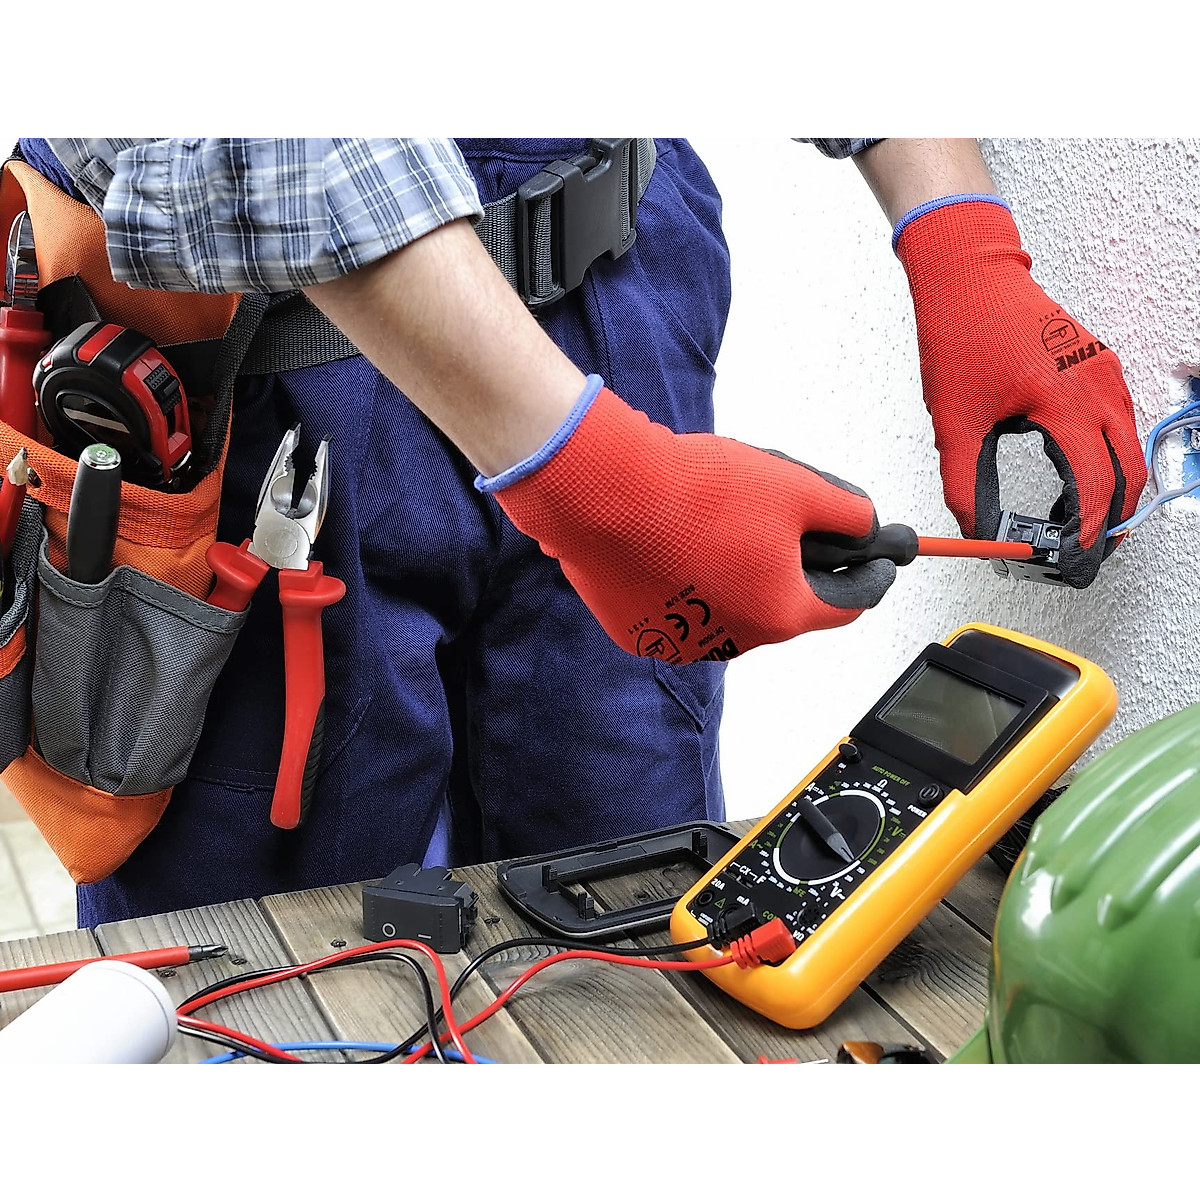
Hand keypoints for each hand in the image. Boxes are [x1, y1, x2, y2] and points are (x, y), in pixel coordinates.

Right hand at [478, 378, 895, 663]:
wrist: (604, 492)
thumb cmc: (695, 490)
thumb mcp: (794, 487)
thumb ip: (846, 512)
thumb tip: (870, 526)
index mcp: (781, 613)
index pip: (847, 605)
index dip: (868, 576)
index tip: (878, 563)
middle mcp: (735, 641)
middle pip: (784, 606)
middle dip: (793, 567)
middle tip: (786, 525)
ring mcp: (682, 642)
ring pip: (729, 608)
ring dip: (738, 575)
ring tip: (718, 523)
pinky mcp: (639, 632)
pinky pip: (678, 610)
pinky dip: (687, 583)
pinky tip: (676, 542)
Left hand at [895, 197, 1145, 587]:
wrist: (968, 277)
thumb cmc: (963, 334)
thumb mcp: (956, 422)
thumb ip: (965, 482)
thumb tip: (976, 529)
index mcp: (1064, 402)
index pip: (1092, 484)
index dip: (1086, 530)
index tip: (1072, 556)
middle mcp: (1096, 387)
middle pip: (1127, 472)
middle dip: (1110, 517)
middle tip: (1085, 550)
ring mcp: (1103, 373)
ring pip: (1128, 446)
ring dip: (1112, 487)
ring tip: (1080, 521)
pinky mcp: (1098, 365)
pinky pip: (1119, 421)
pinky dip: (1108, 456)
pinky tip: (1081, 474)